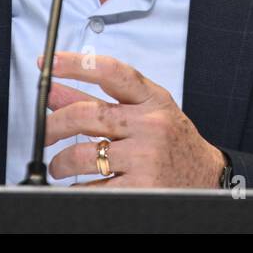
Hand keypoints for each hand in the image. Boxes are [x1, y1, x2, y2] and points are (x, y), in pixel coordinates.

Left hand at [37, 51, 226, 187]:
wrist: (207, 178)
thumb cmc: (174, 143)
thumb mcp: (146, 113)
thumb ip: (102, 100)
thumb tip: (57, 92)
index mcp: (152, 100)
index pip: (111, 72)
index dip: (76, 64)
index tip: (49, 63)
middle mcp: (151, 125)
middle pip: (88, 114)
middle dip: (55, 123)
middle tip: (44, 131)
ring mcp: (146, 157)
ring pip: (84, 154)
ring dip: (61, 162)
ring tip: (59, 165)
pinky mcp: (141, 188)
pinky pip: (93, 187)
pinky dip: (76, 188)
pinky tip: (74, 186)